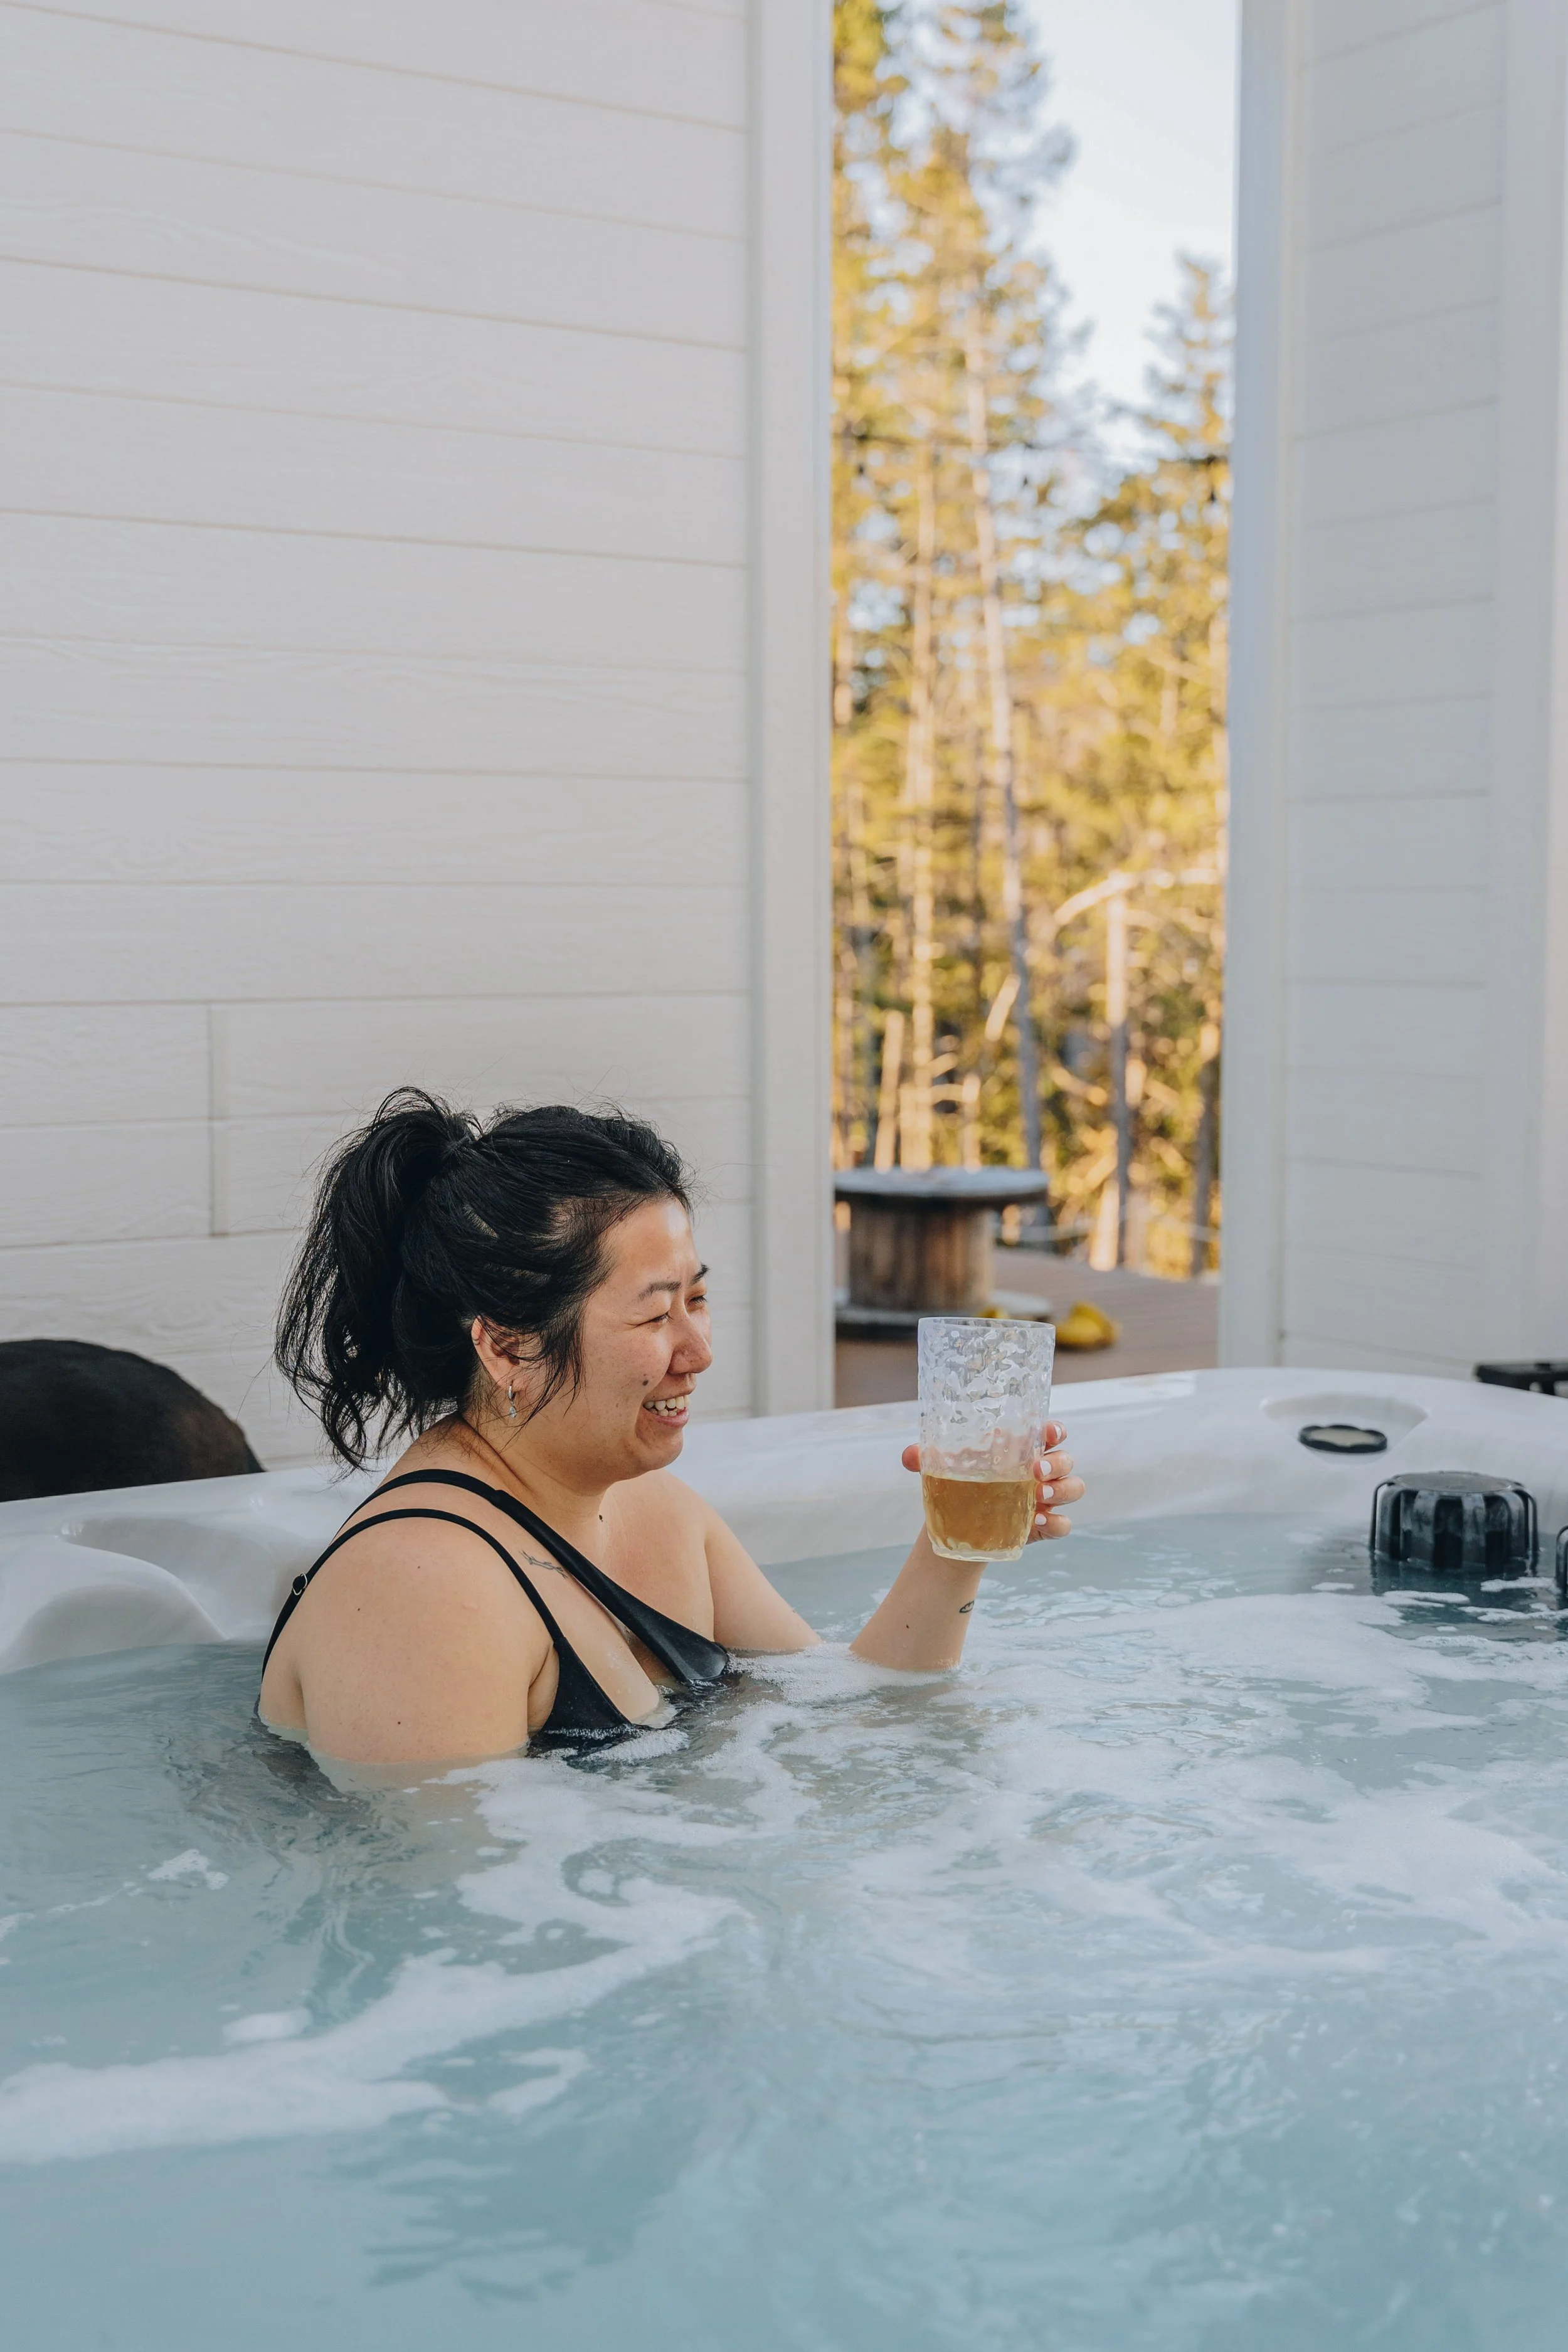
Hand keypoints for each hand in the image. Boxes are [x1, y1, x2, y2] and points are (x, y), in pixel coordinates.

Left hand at [900, 1420, 1083, 1539]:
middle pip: (1066, 1460)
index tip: (1049, 1433)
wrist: (960, 1527)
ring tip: (1037, 1497)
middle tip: (1034, 1471)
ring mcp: (1047, 1499)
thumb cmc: (960, 1485)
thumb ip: (925, 1458)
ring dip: (1060, 1491)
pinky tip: (1036, 1522)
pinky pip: (1064, 1524)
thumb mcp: (944, 1470)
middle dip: (1056, 1464)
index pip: (1051, 1432)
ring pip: (1073, 1488)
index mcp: (1023, 1449)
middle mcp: (1041, 1471)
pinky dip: (1055, 1523)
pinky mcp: (1045, 1525)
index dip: (1056, 1430)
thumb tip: (909, 1456)